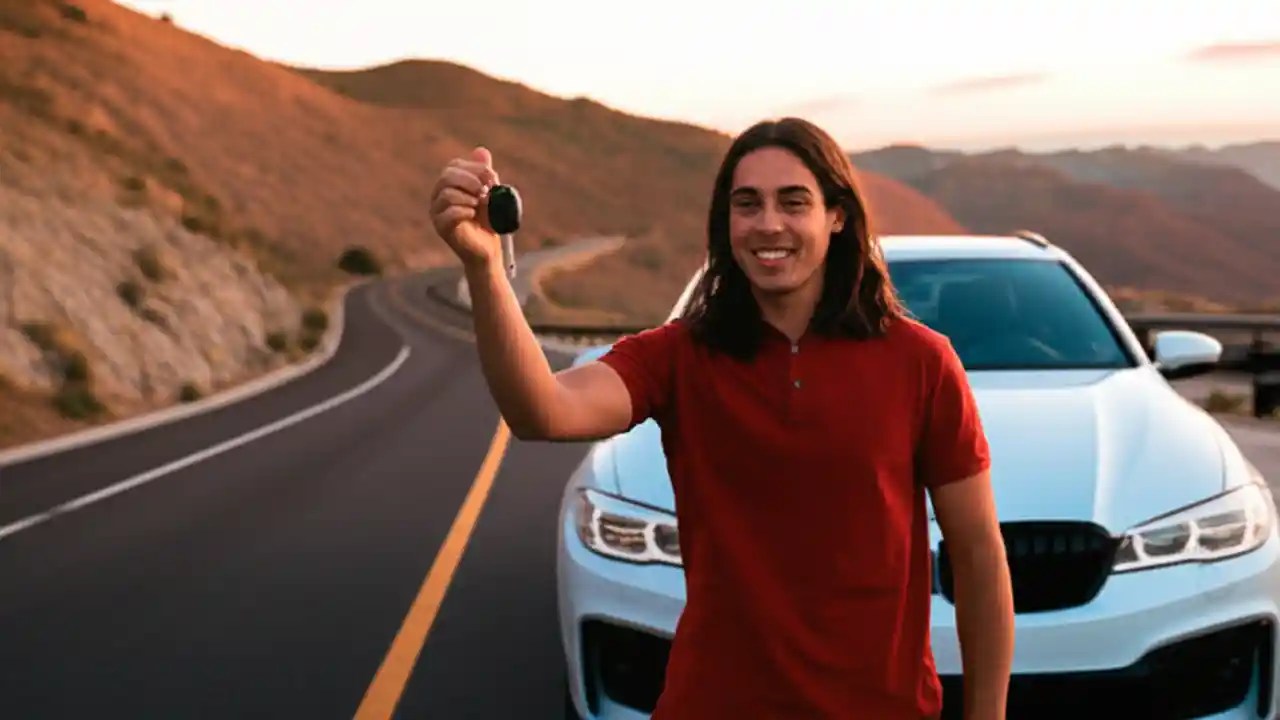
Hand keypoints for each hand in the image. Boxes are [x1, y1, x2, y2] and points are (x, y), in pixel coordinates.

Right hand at [431, 147, 501, 267]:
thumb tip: (481, 150)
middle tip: (485, 191)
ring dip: (468, 197)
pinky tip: (473, 215)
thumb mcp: (489, 193)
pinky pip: (448, 214)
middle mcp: (438, 196)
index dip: (474, 168)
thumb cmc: (487, 220)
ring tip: (480, 205)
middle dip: (470, 181)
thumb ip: (484, 173)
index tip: (493, 179)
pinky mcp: (441, 228)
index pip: (454, 166)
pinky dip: (464, 211)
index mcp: (448, 184)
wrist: (487, 248)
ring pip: (446, 194)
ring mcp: (437, 212)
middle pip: (447, 177)